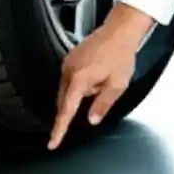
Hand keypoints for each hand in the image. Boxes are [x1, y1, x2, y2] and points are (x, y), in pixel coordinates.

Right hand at [46, 3, 151, 149]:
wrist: (119, 31)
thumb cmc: (120, 55)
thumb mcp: (117, 85)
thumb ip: (102, 105)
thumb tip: (92, 119)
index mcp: (79, 78)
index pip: (66, 110)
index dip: (59, 129)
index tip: (53, 142)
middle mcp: (69, 70)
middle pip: (65, 100)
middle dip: (77, 106)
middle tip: (99, 94)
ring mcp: (68, 62)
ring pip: (68, 90)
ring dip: (81, 93)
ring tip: (103, 80)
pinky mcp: (70, 58)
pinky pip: (70, 78)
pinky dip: (80, 83)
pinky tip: (96, 74)